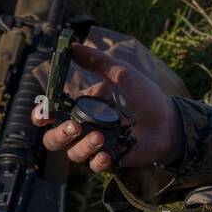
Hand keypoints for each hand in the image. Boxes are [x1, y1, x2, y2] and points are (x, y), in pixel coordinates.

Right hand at [32, 43, 182, 172]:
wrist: (169, 119)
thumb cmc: (144, 96)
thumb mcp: (120, 73)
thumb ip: (96, 61)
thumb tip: (71, 45)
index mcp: (80, 107)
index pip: (51, 115)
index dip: (41, 115)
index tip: (43, 113)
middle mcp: (84, 129)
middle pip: (54, 139)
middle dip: (59, 134)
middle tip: (74, 126)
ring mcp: (96, 146)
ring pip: (73, 154)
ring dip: (82, 146)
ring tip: (100, 137)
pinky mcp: (111, 160)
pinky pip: (95, 166)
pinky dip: (98, 162)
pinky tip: (107, 155)